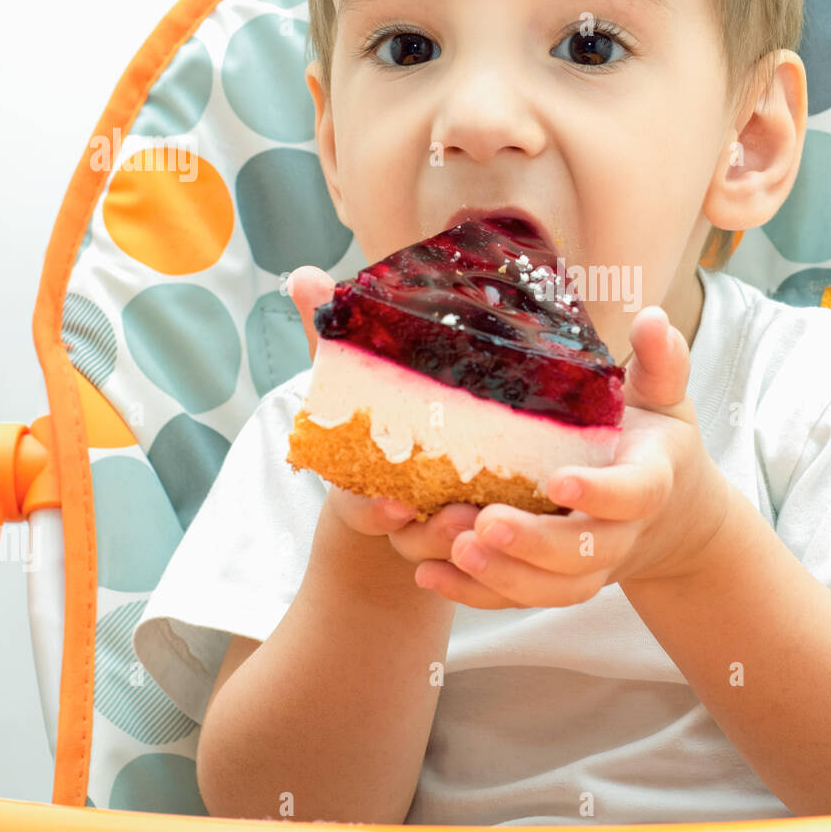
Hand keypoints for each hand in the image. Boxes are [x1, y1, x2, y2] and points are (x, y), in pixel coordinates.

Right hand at [287, 265, 480, 578]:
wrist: (407, 470)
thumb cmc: (382, 416)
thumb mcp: (353, 381)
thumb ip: (327, 337)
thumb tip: (301, 275)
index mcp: (365, 484)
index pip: (362, 507)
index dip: (376, 511)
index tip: (399, 506)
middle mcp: (399, 514)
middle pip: (413, 536)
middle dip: (435, 531)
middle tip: (464, 517)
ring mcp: (437, 530)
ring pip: (453, 550)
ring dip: (471, 542)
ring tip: (496, 523)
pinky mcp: (481, 535)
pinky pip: (489, 557)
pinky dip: (502, 552)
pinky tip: (529, 538)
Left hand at [421, 303, 731, 609]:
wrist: (672, 518)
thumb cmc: (655, 444)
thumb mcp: (665, 399)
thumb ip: (660, 361)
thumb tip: (653, 316)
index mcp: (650, 483)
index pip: (634, 495)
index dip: (600, 494)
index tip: (558, 482)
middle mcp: (622, 534)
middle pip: (586, 553)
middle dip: (535, 544)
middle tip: (485, 523)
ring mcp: (592, 566)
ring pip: (553, 588)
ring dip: (503, 576)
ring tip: (453, 549)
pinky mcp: (559, 582)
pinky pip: (521, 599)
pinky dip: (477, 594)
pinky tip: (430, 574)